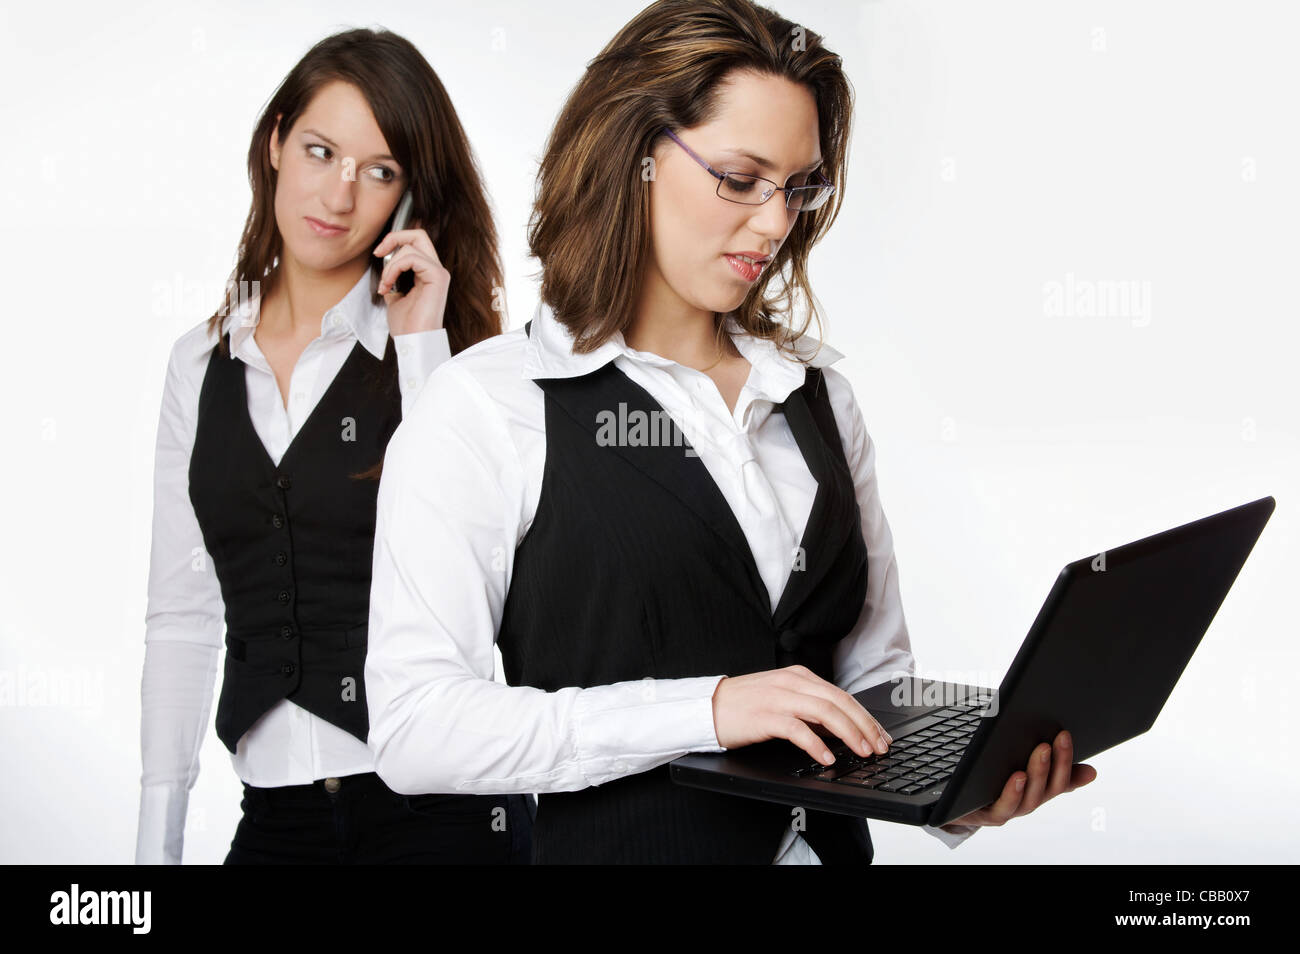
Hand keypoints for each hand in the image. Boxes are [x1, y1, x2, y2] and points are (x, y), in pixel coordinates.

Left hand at [372, 223, 450, 335]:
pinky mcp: (437, 276)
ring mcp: (438, 272)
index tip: (377, 255)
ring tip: (385, 284)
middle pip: (418, 234)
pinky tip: (389, 285)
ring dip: (390, 265)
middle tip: (378, 252)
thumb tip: (386, 267)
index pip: (414, 242)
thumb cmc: (406, 325)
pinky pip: (412, 258)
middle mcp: (435, 269)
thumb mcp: (394, 296)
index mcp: (427, 273)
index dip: (394, 242)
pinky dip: (394, 269)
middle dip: (394, 238)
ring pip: (411, 247)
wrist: (413, 341)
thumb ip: (394, 279)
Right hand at [711, 665, 892, 764]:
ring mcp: (779, 698)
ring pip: (825, 712)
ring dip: (849, 733)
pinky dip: (817, 744)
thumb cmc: (744, 706)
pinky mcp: (765, 716)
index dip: (865, 716)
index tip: (881, 735)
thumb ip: (809, 707)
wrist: (707, 707)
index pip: (842, 695)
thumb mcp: (782, 698)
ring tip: (862, 751)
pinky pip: (798, 729)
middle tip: (880, 746)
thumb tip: (839, 727)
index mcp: (799, 676)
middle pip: (840, 702)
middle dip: (865, 725)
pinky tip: (827, 757)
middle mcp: (792, 682)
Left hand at [940, 729, 1096, 831]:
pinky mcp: (988, 816)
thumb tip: (1091, 772)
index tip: (1069, 735)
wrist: (953, 805)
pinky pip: (1005, 808)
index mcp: (1036, 791)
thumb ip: (1049, 767)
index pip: (1061, 779)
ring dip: (1039, 773)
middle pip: (1049, 787)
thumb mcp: (1021, 771)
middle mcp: (1026, 803)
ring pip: (1030, 798)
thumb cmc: (990, 783)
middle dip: (1058, 761)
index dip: (1070, 760)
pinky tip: (1017, 776)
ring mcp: (1009, 811)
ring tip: (1042, 750)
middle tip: (1060, 737)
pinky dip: (1014, 793)